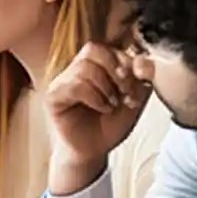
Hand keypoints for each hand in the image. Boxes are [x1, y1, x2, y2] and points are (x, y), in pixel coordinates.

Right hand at [45, 42, 150, 195]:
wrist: (95, 150)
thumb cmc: (111, 124)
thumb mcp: (135, 98)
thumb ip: (142, 78)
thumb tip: (142, 60)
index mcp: (96, 64)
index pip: (110, 47)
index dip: (127, 62)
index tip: (137, 85)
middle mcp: (77, 68)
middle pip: (94, 49)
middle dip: (116, 72)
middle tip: (124, 94)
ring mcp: (63, 81)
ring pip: (85, 67)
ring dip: (105, 88)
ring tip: (111, 105)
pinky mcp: (54, 95)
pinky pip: (75, 86)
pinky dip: (94, 98)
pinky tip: (101, 109)